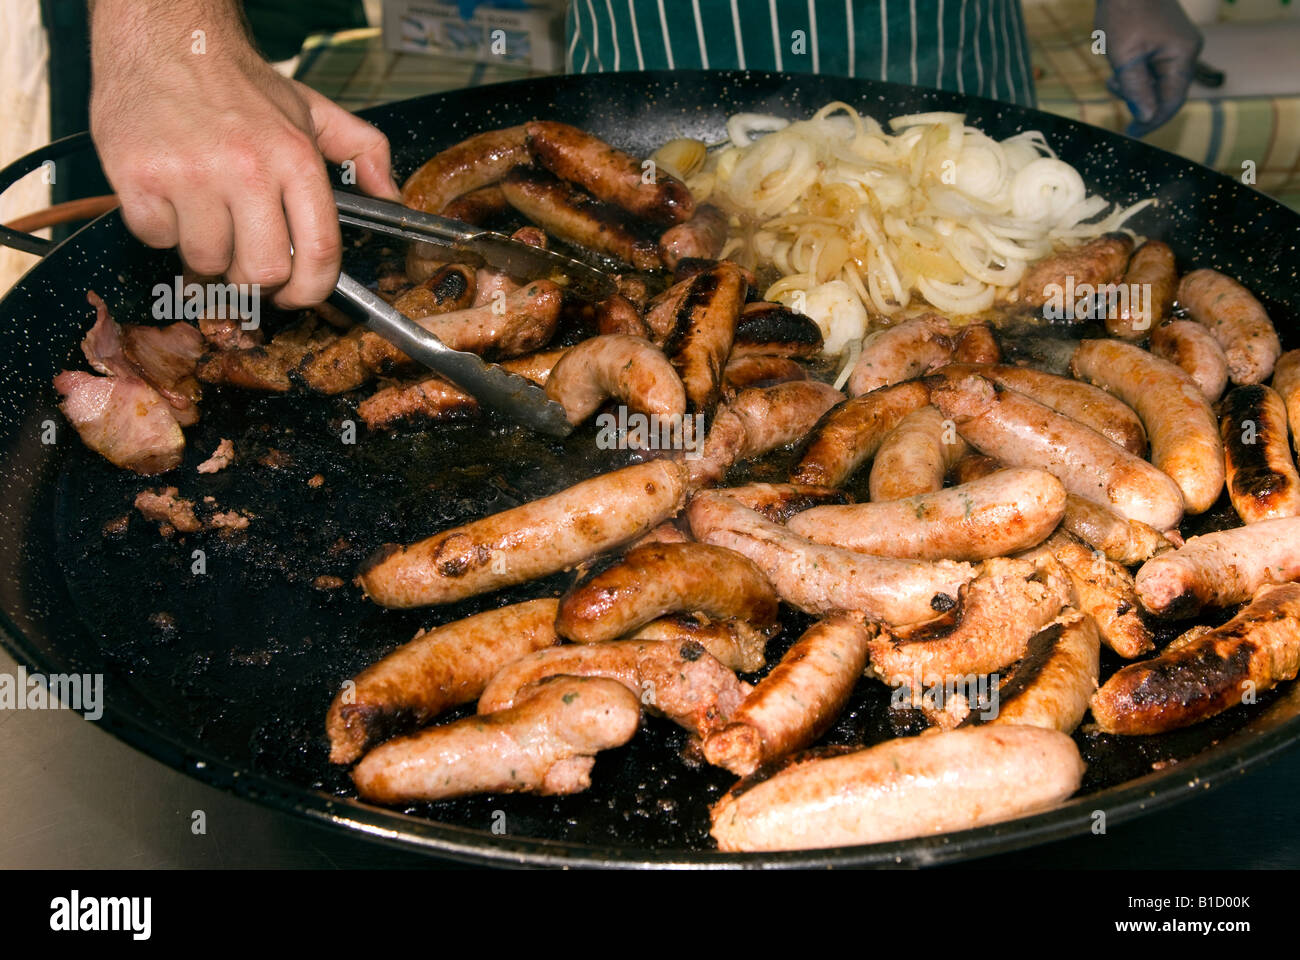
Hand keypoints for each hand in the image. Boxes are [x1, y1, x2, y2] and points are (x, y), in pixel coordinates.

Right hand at [89, 0, 399, 307]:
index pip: (318, 253)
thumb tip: (393, 195)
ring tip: (203, 210)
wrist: (167, 35)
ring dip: (203, 249)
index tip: (296, 296)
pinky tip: (168, 192)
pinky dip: (160, 225)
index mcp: (295, 159)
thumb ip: (364, 150)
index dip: (309, 291)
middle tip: (242, 252)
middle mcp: (247, 168)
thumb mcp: (313, 109)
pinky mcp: (138, 177)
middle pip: (260, 273)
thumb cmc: (239, 81)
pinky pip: (155, 238)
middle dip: (252, 276)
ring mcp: (190, 174)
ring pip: (206, 262)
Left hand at [1095, 0, 1203, 137]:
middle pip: (1166, 92)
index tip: (1130, 133)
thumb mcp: (1125, 57)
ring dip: (1133, 84)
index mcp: (1183, 56)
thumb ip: (1136, 89)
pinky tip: (1119, 62)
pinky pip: (1154, 67)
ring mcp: (1178, 45)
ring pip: (1157, 81)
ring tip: (1113, 72)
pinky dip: (1136, 72)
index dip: (1152, 121)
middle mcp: (1187, 51)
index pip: (1172, 102)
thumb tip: (1147, 117)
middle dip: (1138, 97)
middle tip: (1113, 86)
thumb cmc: (1125, 12)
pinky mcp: (1166, 40)